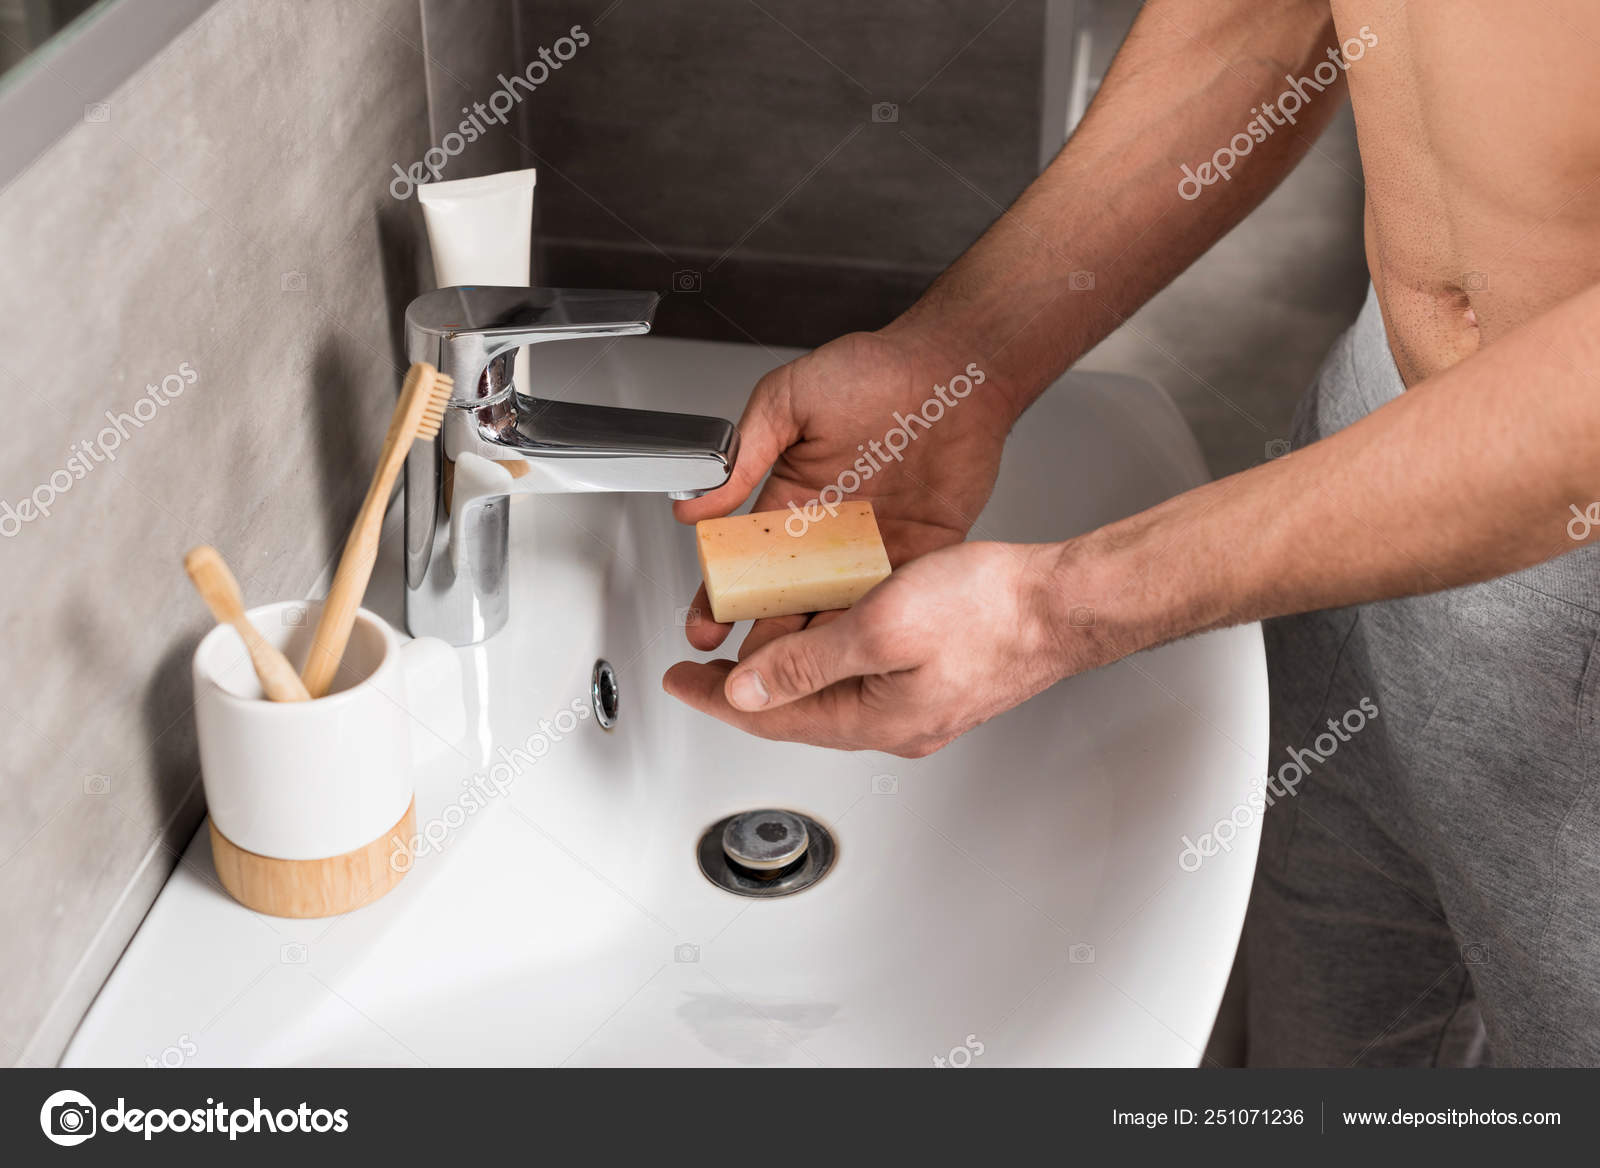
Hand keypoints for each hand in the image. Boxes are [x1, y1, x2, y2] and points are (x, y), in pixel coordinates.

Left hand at [662, 541, 1093, 756]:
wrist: (1064, 601)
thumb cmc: (991, 610)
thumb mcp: (878, 628)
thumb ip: (806, 662)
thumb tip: (747, 691)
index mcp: (877, 721)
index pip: (771, 717)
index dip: (715, 698)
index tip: (679, 682)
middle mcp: (897, 724)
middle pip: (797, 712)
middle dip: (742, 690)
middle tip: (700, 672)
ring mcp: (920, 703)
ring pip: (830, 691)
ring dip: (785, 668)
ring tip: (751, 643)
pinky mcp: (939, 677)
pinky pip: (864, 673)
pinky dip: (828, 653)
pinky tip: (821, 624)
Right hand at [671, 326, 1020, 656]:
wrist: (956, 368)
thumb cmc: (877, 368)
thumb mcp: (789, 397)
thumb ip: (745, 451)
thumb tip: (697, 501)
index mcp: (787, 501)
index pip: (742, 564)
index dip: (719, 599)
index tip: (703, 627)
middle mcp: (826, 534)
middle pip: (783, 603)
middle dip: (761, 641)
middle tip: (745, 676)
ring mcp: (871, 549)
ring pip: (834, 613)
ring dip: (815, 648)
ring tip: (794, 681)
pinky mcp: (918, 555)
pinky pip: (891, 602)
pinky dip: (874, 629)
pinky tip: (856, 655)